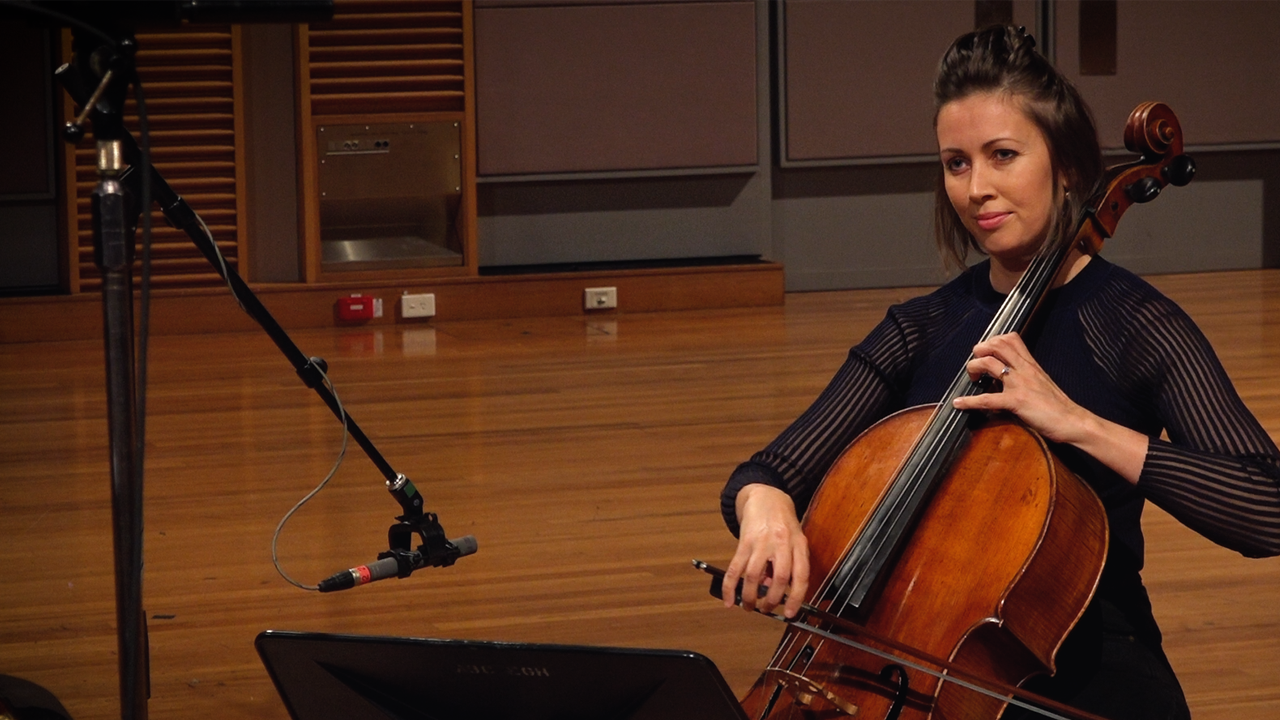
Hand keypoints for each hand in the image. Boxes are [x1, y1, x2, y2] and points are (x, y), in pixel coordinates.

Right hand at [722, 484, 809, 617]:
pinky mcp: (744, 541)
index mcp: (798, 544)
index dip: (796, 598)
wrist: (766, 496)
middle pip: (780, 578)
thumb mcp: (794, 540)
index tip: (790, 613)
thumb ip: (789, 563)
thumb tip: (773, 589)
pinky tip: (729, 599)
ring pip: (754, 576)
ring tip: (748, 606)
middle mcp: (781, 543)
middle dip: (772, 600)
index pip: (801, 576)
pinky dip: (730, 586)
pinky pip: (735, 568)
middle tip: (766, 609)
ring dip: (750, 596)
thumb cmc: (783, 521)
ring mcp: (761, 541)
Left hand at [953, 332, 1146, 483]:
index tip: (986, 351)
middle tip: (976, 364)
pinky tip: (959, 403)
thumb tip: (1010, 374)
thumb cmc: (1059, 406)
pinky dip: (969, 401)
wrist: (1074, 421)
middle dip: (979, 351)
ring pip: (989, 364)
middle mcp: (1024, 370)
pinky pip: (987, 399)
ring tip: (971, 378)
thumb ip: (1027, 375)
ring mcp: (1020, 384)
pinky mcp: (1017, 402)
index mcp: (1031, 365)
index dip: (993, 340)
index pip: (1011, 338)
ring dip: (972, 368)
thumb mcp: (1042, 382)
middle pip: (997, 345)